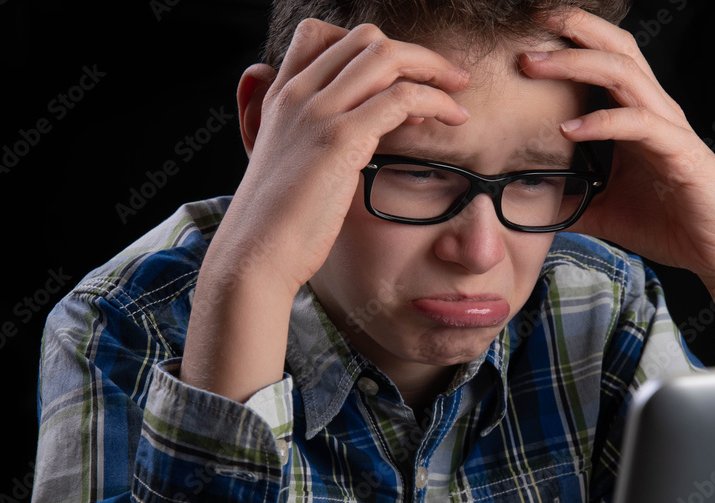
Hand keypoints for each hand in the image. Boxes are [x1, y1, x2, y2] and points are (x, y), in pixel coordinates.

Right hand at [220, 19, 471, 296]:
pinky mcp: (340, 139)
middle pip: (364, 39)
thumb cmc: (277, 225)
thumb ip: (307, 137)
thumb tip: (347, 128)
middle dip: (413, 52)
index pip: (322, 35)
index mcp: (280, 97)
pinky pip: (401, 97)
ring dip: (433, 68)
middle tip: (445, 78)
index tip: (398, 79)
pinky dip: (436, 100)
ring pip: (386, 58)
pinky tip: (453, 118)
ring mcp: (316, 112)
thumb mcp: (286, 166)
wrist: (255, 255)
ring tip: (458, 90)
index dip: (368, 47)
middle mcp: (296, 94)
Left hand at [520, 9, 714, 361]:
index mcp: (637, 117)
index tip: (524, 37)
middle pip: (615, 49)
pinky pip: (638, 125)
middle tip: (530, 23)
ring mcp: (668, 128)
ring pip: (623, 74)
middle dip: (572, 30)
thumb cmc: (673, 225)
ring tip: (533, 63)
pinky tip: (568, 129)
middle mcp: (654, 111)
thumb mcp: (605, 213)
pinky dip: (601, 122)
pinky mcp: (681, 153)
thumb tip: (533, 207)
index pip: (603, 61)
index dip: (569, 42)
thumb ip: (571, 204)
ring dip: (576, 64)